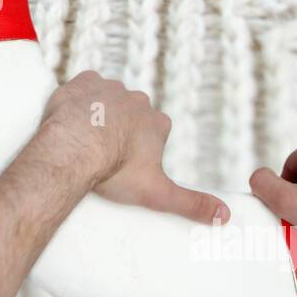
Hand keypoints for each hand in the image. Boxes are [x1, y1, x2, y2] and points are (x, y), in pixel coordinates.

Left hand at [39, 71, 229, 223]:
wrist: (73, 150)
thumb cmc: (114, 171)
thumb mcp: (158, 193)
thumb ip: (192, 204)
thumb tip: (224, 216)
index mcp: (157, 122)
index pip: (155, 130)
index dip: (140, 146)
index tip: (126, 161)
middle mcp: (137, 100)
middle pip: (131, 113)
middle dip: (119, 128)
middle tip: (103, 151)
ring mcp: (110, 88)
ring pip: (108, 97)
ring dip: (99, 112)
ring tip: (84, 136)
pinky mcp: (84, 81)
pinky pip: (84, 84)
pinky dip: (79, 97)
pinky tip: (73, 114)